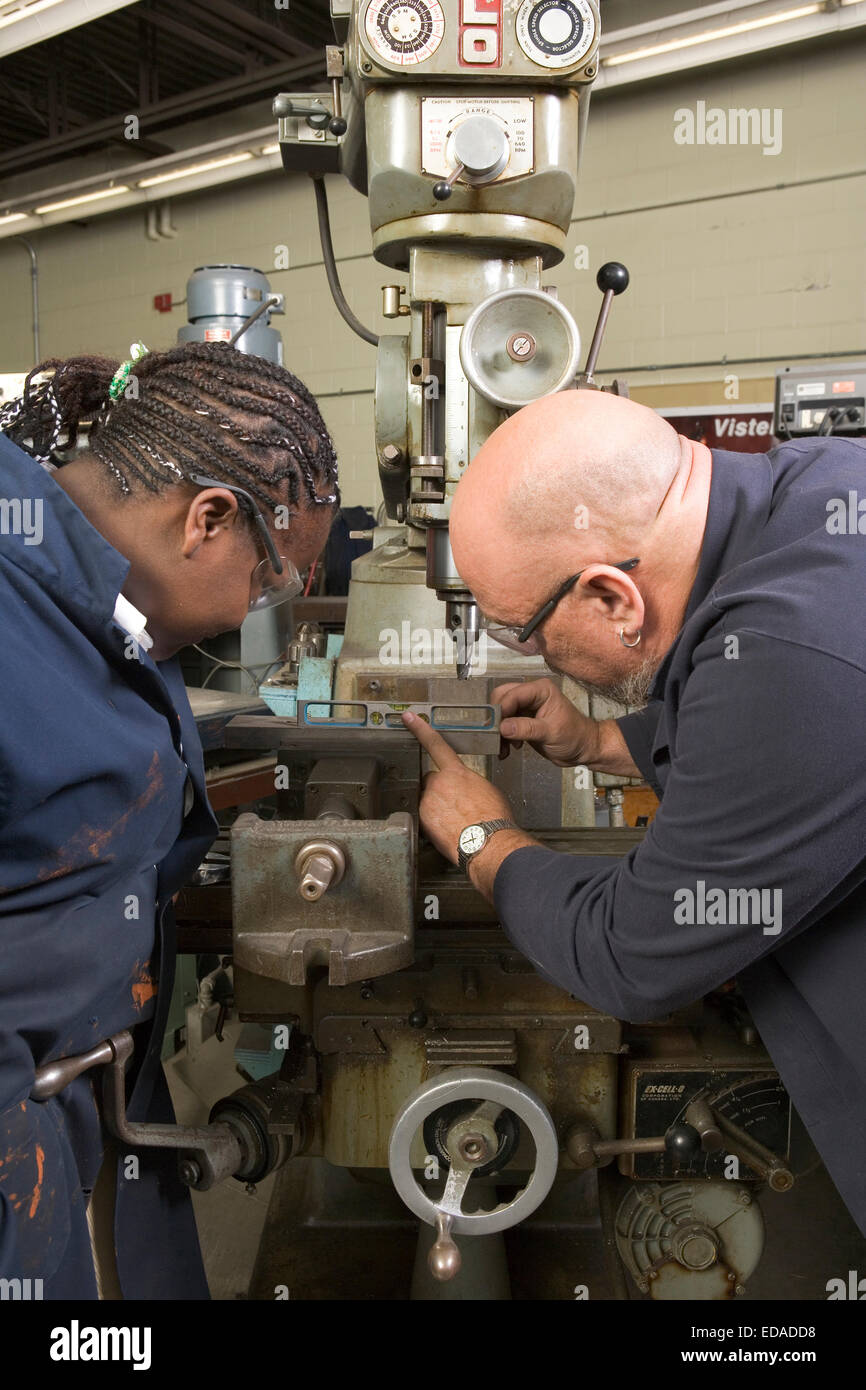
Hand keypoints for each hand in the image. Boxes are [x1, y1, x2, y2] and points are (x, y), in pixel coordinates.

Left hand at [401, 711, 515, 862]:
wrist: (486, 842)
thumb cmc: (493, 819)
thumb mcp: (487, 790)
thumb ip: (470, 783)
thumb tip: (465, 788)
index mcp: (457, 772)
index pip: (436, 744)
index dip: (420, 729)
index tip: (409, 718)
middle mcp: (439, 783)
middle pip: (431, 780)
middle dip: (439, 790)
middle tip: (455, 805)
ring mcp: (428, 801)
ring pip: (427, 800)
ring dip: (436, 807)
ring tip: (454, 821)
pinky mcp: (422, 819)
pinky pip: (424, 817)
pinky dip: (433, 822)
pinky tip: (447, 830)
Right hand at [492, 678, 599, 766]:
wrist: (582, 750)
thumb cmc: (574, 737)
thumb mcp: (551, 732)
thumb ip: (526, 728)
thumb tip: (502, 727)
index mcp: (541, 690)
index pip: (513, 694)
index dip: (501, 710)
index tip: (495, 728)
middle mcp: (531, 695)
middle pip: (502, 699)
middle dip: (496, 718)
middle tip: (495, 736)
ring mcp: (526, 707)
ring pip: (501, 712)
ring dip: (498, 730)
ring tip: (502, 748)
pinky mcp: (522, 720)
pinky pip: (505, 724)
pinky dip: (502, 736)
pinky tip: (508, 749)